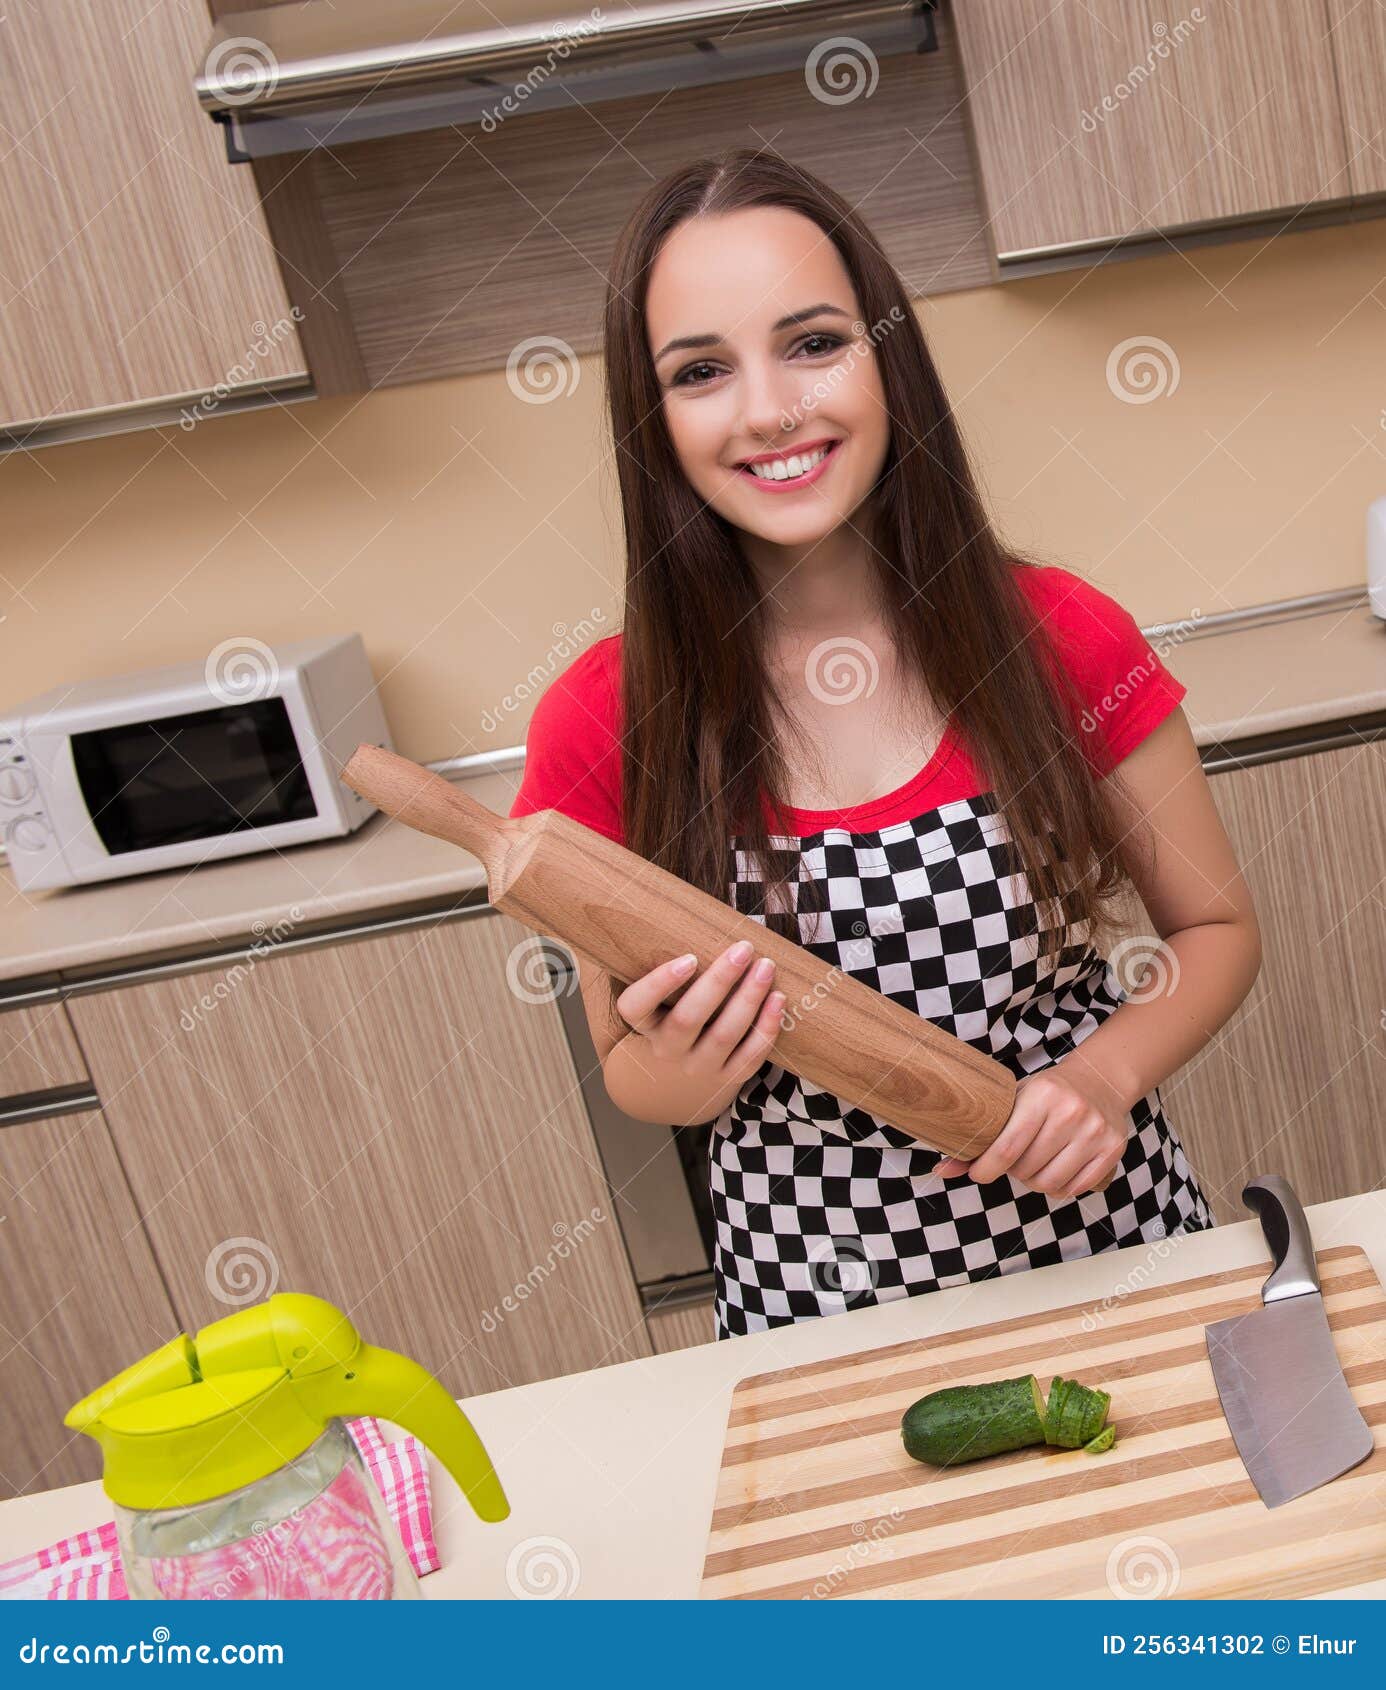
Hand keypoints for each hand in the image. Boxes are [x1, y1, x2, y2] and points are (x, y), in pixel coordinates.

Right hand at [614, 938, 785, 1105]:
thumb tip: (640, 903)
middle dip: (719, 981)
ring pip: (723, 1036)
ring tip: (766, 967)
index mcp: (644, 1026)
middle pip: (688, 1019)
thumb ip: (646, 959)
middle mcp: (667, 1050)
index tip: (687, 957)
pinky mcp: (728, 1079)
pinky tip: (779, 1000)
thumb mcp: (653, 1000)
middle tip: (743, 948)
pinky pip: (749, 1057)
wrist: (678, 1085)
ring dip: (748, 999)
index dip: (659, 983)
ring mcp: (698, 1068)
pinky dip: (766, 1028)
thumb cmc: (670, 1019)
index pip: (636, 1007)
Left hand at [932, 1063, 1126, 1198]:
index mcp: (1041, 1095)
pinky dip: (1059, 1188)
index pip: (1006, 1149)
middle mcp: (1071, 1112)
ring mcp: (1095, 1132)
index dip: (985, 1169)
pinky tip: (1056, 1169)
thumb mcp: (1014, 1100)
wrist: (1099, 1080)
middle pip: (1026, 1170)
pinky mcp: (1112, 1149)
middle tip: (1014, 1159)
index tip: (979, 1173)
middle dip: (1013, 1171)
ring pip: (1050, 1184)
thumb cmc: (1048, 1092)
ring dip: (1035, 1182)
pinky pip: (1074, 1189)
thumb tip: (941, 1169)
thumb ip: (981, 1135)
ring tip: (1035, 1164)